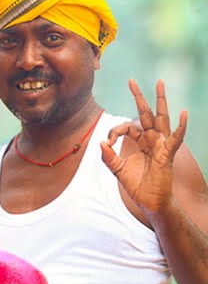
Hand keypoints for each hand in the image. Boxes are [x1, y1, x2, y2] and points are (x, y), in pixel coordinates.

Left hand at [101, 79, 187, 215]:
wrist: (149, 202)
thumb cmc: (138, 186)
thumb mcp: (118, 170)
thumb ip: (109, 158)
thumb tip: (101, 143)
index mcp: (140, 142)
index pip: (127, 127)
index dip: (115, 131)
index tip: (107, 141)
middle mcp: (152, 140)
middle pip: (145, 114)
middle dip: (139, 97)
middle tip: (131, 81)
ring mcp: (161, 145)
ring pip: (161, 118)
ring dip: (160, 101)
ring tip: (159, 84)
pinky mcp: (167, 154)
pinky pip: (176, 138)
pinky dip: (181, 126)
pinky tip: (183, 113)